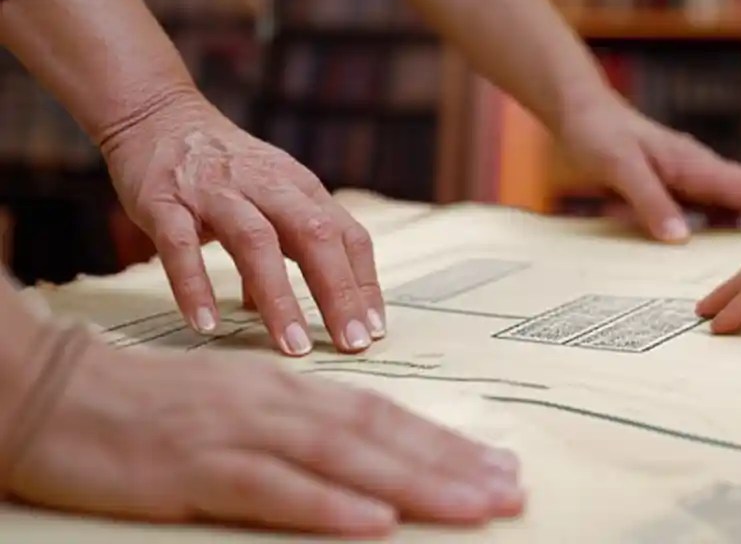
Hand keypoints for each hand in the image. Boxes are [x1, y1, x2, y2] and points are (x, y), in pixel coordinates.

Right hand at [6, 335, 523, 535]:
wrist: (56, 392)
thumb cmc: (150, 407)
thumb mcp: (235, 408)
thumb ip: (296, 430)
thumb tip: (361, 464)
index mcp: (288, 388)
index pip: (384, 415)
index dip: (446, 441)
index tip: (499, 466)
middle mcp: (276, 402)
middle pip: (380, 435)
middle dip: (453, 465)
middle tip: (512, 491)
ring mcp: (237, 432)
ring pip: (343, 458)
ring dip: (415, 484)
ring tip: (473, 505)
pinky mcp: (195, 468)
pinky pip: (271, 490)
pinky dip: (327, 507)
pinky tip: (373, 524)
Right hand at [101, 96, 381, 355]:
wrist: (156, 112)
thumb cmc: (223, 167)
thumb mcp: (268, 197)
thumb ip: (286, 248)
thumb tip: (284, 311)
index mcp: (301, 188)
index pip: (348, 235)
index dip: (365, 282)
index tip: (373, 330)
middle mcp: (266, 186)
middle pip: (316, 236)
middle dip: (338, 292)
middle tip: (351, 344)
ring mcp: (216, 192)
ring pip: (257, 242)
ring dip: (279, 297)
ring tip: (293, 346)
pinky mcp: (165, 201)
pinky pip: (181, 245)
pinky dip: (195, 284)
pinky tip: (206, 324)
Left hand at [555, 93, 740, 240]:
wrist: (578, 112)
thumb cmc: (597, 135)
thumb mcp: (619, 168)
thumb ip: (650, 201)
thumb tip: (682, 240)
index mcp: (697, 167)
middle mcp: (702, 172)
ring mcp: (693, 179)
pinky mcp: (678, 186)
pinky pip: (717, 210)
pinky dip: (739, 224)